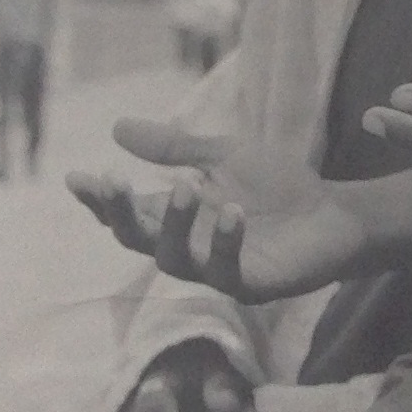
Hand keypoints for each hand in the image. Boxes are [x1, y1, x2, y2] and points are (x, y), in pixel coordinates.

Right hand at [62, 120, 368, 301]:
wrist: (336, 212)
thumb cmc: (279, 186)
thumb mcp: (223, 156)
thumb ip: (174, 148)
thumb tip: (116, 126)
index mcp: (178, 217)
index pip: (128, 212)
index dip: (101, 199)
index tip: (75, 177)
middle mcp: (189, 247)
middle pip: (138, 240)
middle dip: (121, 213)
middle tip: (113, 181)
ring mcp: (217, 271)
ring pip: (174, 260)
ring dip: (174, 224)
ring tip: (186, 186)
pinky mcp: (250, 285)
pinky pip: (226, 271)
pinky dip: (225, 240)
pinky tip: (232, 212)